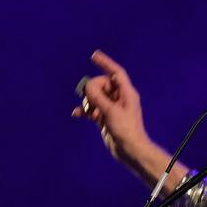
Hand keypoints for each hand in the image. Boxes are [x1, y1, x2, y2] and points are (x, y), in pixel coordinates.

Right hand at [71, 50, 150, 167]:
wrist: (129, 151)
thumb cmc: (125, 130)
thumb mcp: (110, 112)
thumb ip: (98, 97)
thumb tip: (87, 86)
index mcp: (127, 93)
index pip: (116, 73)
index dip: (106, 63)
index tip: (94, 55)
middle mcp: (120, 99)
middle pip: (102, 85)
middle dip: (92, 89)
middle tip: (87, 99)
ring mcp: (112, 108)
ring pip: (96, 97)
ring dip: (87, 101)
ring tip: (86, 111)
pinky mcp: (105, 118)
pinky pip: (92, 109)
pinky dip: (85, 111)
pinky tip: (76, 114)